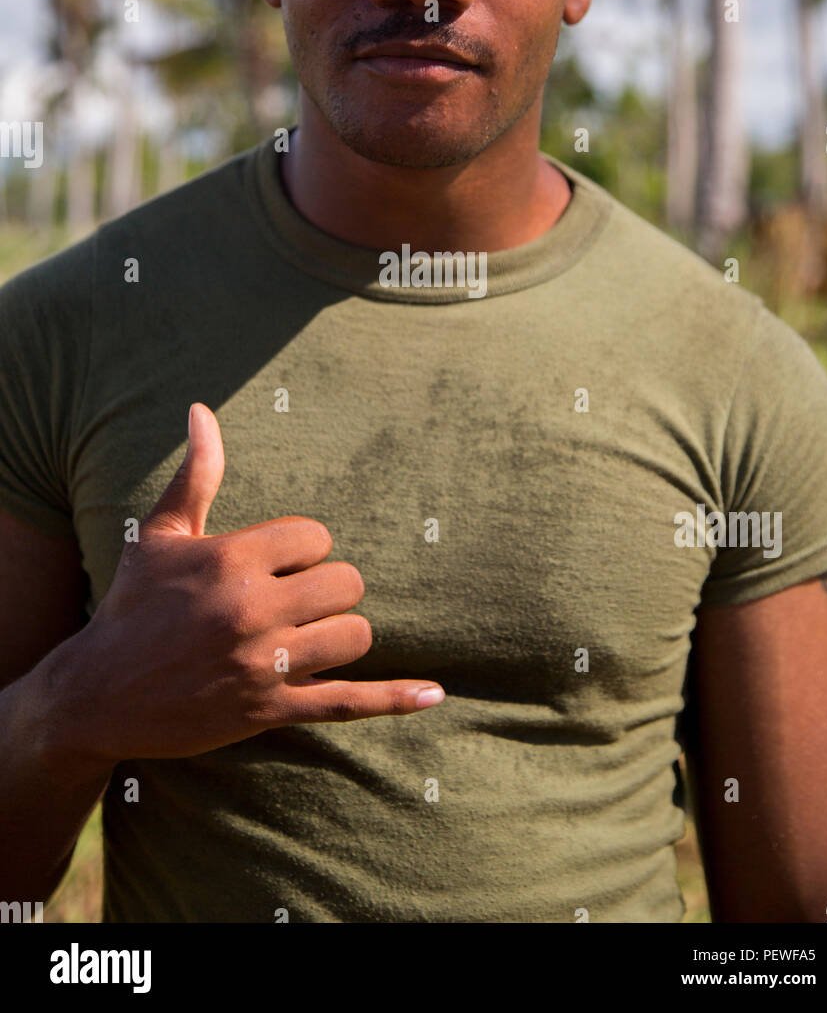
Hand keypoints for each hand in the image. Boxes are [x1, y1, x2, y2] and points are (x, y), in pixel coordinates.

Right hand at [53, 403, 443, 760]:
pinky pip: (348, 703)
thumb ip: (196, 474)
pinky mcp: (270, 712)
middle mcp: (252, 609)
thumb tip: (202, 411)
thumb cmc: (130, 606)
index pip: (316, 537)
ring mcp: (265, 665)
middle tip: (294, 601)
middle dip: (328, 588)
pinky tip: (434, 694)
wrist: (94, 695)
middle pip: (346, 583)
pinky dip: (394, 699)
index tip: (277, 565)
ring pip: (354, 634)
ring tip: (309, 635)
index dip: (304, 549)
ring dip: (341, 632)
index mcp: (230, 559)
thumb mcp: (159, 536)